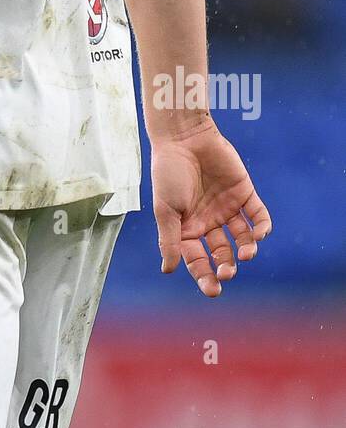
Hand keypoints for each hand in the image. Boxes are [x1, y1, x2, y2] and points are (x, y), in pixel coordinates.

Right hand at [151, 121, 271, 296]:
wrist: (184, 137)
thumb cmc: (169, 173)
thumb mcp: (165, 210)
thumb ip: (169, 240)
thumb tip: (168, 270)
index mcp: (187, 227)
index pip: (197, 259)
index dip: (204, 275)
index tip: (213, 290)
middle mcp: (208, 221)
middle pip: (222, 252)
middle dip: (226, 266)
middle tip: (228, 272)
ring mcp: (227, 207)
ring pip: (243, 237)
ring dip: (247, 249)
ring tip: (246, 254)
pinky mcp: (244, 192)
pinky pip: (258, 215)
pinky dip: (262, 227)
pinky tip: (260, 235)